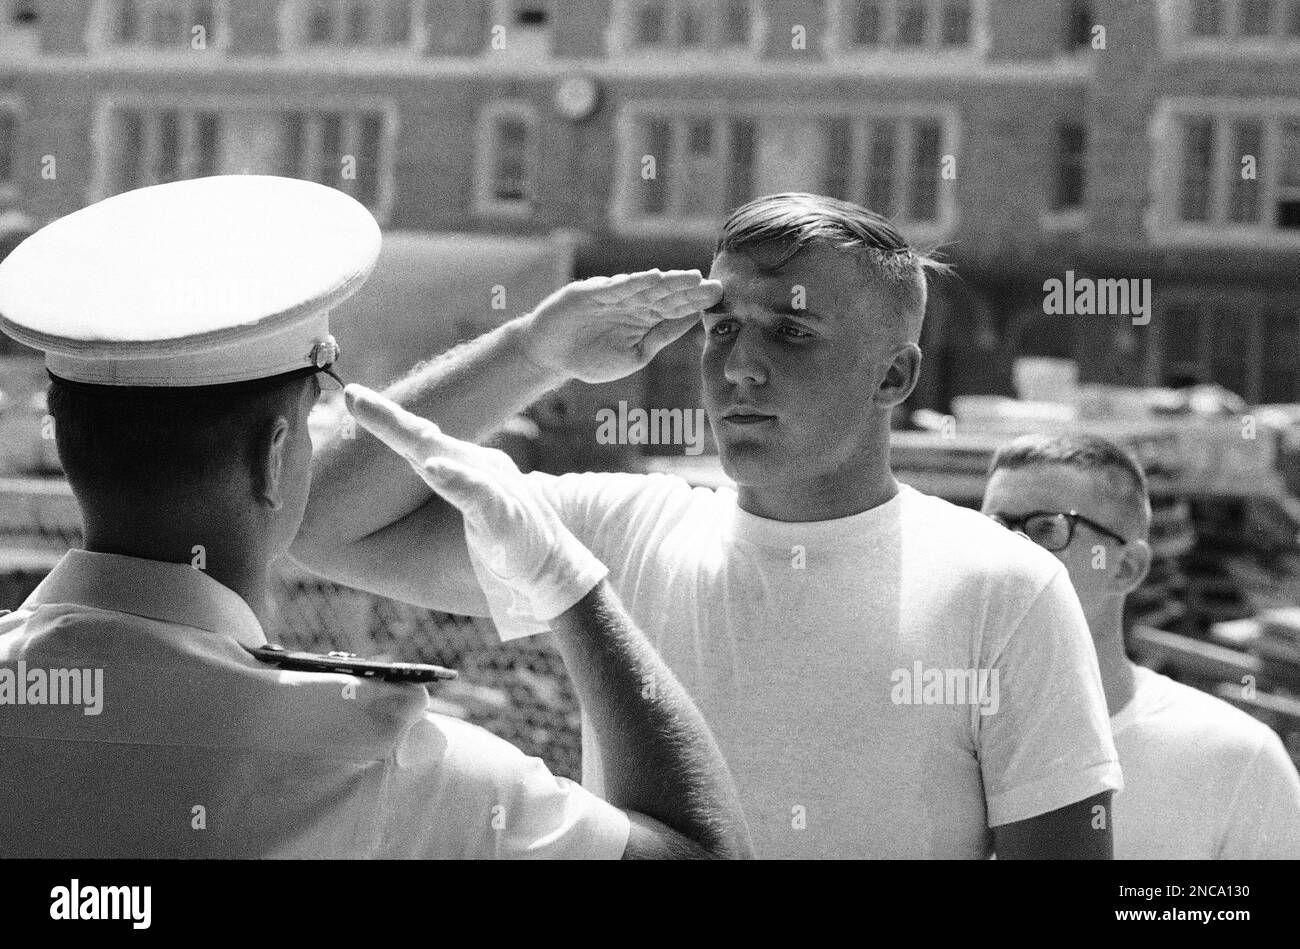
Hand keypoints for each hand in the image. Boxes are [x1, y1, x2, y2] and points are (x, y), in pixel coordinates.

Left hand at [344, 384, 606, 620]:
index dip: (383, 417)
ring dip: (415, 442)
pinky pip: (478, 496)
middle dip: (388, 418)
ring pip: (449, 461)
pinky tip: (435, 468)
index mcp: (464, 465)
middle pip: (425, 439)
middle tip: (353, 396)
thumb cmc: (508, 537)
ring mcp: (491, 490)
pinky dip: (457, 480)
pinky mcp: (504, 517)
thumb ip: (447, 482)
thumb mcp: (473, 502)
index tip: (350, 394)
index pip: (418, 438)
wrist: (555, 568)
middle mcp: (477, 467)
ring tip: (380, 419)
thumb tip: (418, 465)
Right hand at [520, 269, 722, 383]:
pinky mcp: (590, 292)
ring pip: (645, 287)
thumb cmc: (591, 358)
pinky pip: (615, 287)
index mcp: (645, 318)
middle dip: (690, 290)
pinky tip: (653, 278)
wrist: (550, 356)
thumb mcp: (633, 355)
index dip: (697, 302)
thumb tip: (693, 320)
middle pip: (666, 294)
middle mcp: (632, 303)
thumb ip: (660, 337)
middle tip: (716, 285)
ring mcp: (611, 296)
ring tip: (692, 277)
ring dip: (669, 282)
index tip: (720, 298)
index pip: (676, 308)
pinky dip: (634, 283)